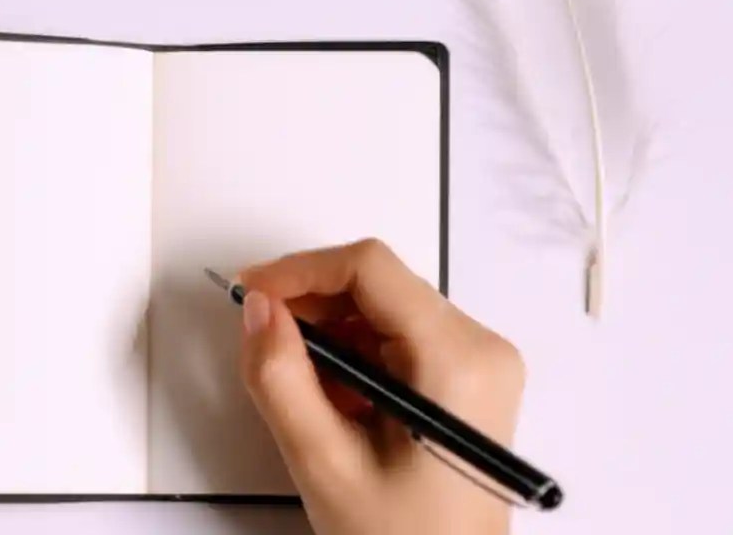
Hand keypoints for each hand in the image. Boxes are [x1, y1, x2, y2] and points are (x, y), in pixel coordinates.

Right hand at [239, 240, 524, 534]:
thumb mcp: (325, 464)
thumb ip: (281, 378)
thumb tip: (258, 309)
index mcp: (457, 361)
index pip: (370, 268)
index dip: (300, 270)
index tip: (251, 293)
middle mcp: (481, 349)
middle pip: (377, 285)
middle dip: (312, 307)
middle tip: (263, 343)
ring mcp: (479, 363)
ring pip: (382, 310)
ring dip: (330, 336)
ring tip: (304, 394)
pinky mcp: (466, 379)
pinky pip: (397, 339)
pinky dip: (353, 358)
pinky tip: (334, 405)